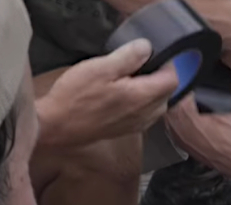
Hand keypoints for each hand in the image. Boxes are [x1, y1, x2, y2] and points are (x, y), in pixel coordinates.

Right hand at [35, 39, 177, 147]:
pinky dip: (141, 103)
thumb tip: (147, 48)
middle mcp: (146, 114)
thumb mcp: (101, 67)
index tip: (151, 56)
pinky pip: (145, 114)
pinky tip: (122, 96)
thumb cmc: (76, 97)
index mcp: (143, 97)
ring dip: (149, 91)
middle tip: (136, 66)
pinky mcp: (128, 130)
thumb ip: (129, 57)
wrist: (58, 126)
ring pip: (157, 105)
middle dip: (157, 77)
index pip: (172, 80)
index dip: (166, 65)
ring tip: (127, 80)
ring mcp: (138, 125)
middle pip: (166, 93)